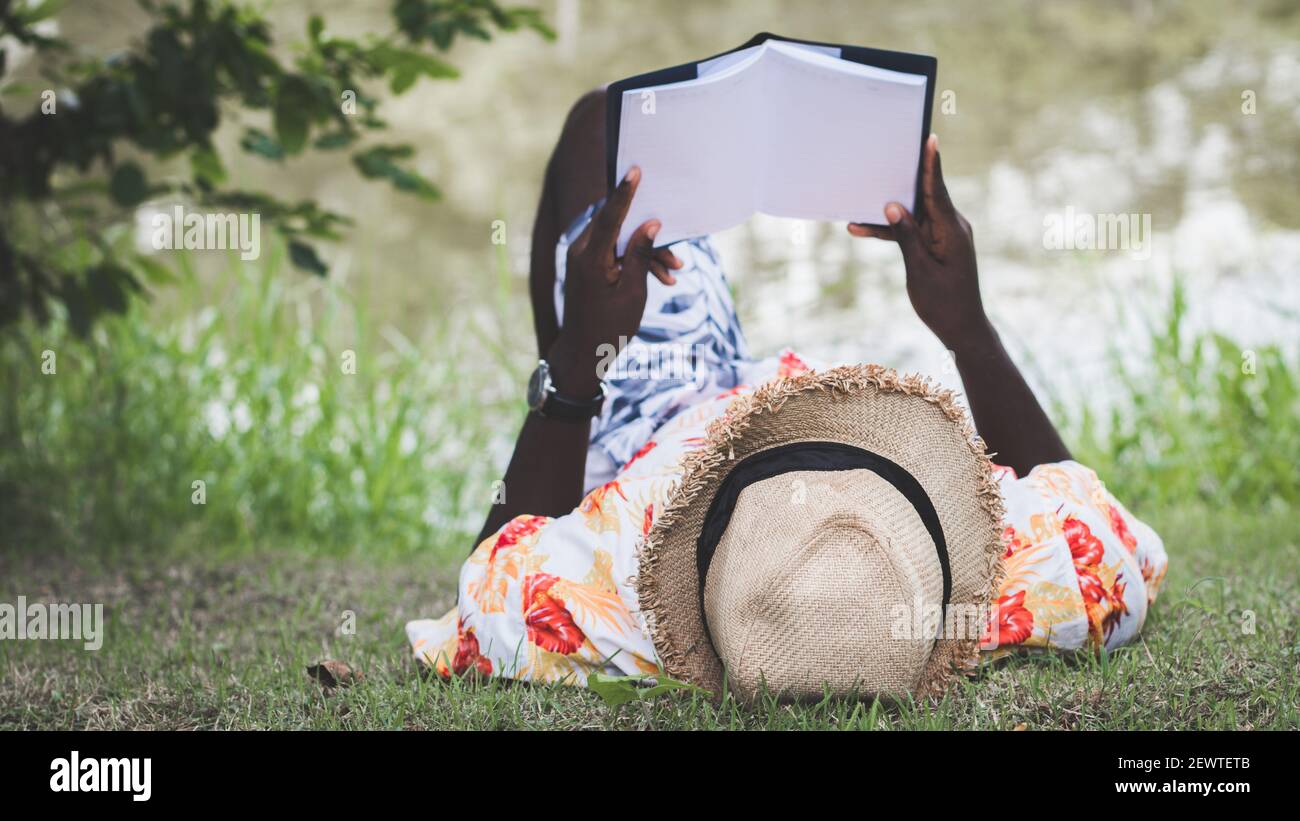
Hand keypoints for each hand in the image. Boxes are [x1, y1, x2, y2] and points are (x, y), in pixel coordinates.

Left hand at [547, 166, 681, 396]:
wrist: (583, 354)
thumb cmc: (608, 327)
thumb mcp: (632, 291)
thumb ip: (640, 254)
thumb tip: (651, 223)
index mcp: (590, 258)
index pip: (609, 216)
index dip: (625, 193)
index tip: (635, 170)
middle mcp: (582, 252)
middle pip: (620, 226)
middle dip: (651, 237)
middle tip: (676, 256)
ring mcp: (584, 258)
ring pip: (621, 240)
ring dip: (648, 253)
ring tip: (673, 273)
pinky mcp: (589, 265)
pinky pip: (616, 252)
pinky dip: (636, 261)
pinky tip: (662, 278)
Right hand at [848, 134, 990, 349]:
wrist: (962, 328)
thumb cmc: (943, 304)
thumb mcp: (919, 271)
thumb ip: (906, 236)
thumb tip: (892, 207)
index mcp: (951, 231)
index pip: (937, 191)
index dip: (931, 164)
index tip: (929, 138)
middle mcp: (950, 227)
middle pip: (923, 195)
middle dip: (903, 176)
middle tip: (887, 152)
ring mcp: (944, 235)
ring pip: (912, 214)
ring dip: (888, 211)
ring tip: (857, 202)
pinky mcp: (936, 244)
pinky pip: (912, 230)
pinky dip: (892, 231)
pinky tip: (861, 228)